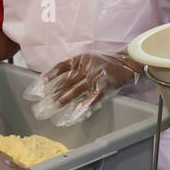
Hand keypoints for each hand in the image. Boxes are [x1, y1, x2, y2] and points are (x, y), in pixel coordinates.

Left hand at [27, 53, 141, 126]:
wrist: (127, 62)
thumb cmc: (106, 63)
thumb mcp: (89, 60)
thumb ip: (76, 68)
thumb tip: (59, 82)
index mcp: (80, 60)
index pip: (61, 66)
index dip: (51, 75)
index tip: (41, 84)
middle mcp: (86, 67)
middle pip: (67, 80)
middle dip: (56, 91)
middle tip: (47, 101)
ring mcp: (95, 76)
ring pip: (77, 89)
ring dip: (66, 98)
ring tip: (56, 105)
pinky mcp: (105, 85)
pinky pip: (93, 96)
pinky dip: (85, 103)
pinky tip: (78, 110)